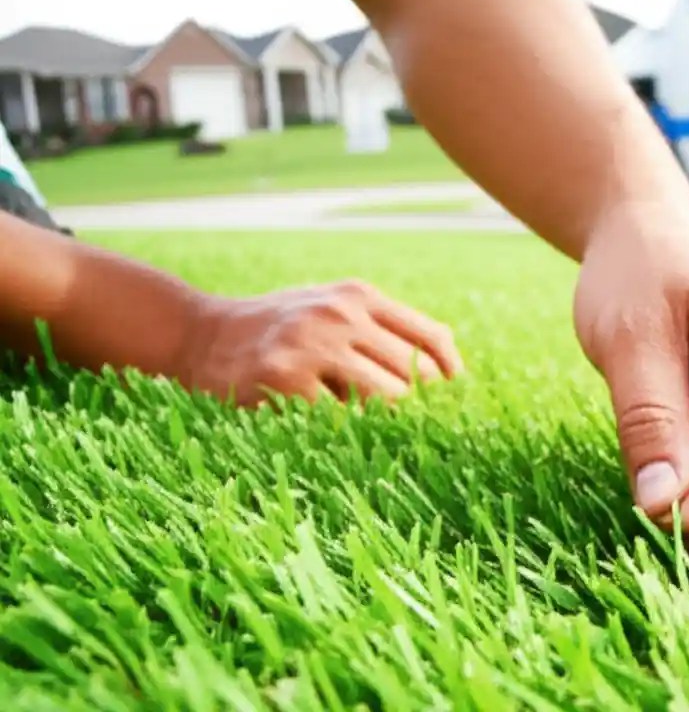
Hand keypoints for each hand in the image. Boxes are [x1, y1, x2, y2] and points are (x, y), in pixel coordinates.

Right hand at [175, 280, 462, 406]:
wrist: (198, 336)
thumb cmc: (278, 331)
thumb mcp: (331, 310)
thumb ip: (382, 329)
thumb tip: (449, 367)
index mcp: (359, 297)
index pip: (431, 337)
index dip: (448, 375)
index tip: (449, 401)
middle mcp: (340, 314)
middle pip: (412, 376)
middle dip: (410, 406)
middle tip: (400, 427)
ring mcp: (312, 344)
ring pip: (384, 399)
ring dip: (377, 422)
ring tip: (359, 429)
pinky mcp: (285, 378)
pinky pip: (338, 419)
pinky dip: (338, 431)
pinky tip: (321, 429)